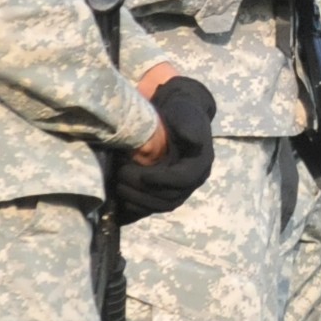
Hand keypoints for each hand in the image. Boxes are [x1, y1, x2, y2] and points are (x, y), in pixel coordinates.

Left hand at [112, 75, 215, 220]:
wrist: (177, 119)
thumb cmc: (180, 114)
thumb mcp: (185, 114)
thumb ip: (189, 126)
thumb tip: (194, 141)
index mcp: (201, 163)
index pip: (184, 179)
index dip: (163, 180)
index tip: (143, 175)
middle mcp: (193, 180)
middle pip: (170, 196)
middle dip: (144, 190)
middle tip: (122, 176)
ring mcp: (181, 189)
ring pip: (162, 205)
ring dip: (139, 200)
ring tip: (119, 186)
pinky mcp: (168, 193)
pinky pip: (154, 207)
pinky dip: (138, 206)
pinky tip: (122, 197)